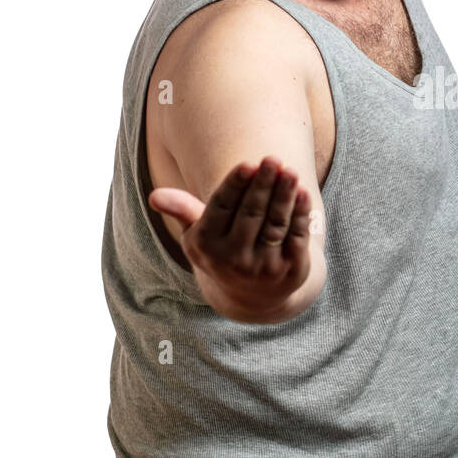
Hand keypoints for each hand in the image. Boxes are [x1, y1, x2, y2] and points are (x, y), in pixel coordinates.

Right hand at [148, 155, 313, 320]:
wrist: (251, 298)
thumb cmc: (222, 252)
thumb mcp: (198, 236)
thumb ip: (183, 211)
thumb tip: (155, 197)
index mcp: (207, 245)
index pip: (222, 207)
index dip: (236, 185)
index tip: (248, 164)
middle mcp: (234, 258)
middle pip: (251, 213)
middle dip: (263, 185)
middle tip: (273, 159)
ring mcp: (263, 266)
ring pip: (275, 223)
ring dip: (284, 196)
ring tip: (290, 172)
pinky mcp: (290, 270)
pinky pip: (296, 236)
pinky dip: (300, 214)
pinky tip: (303, 193)